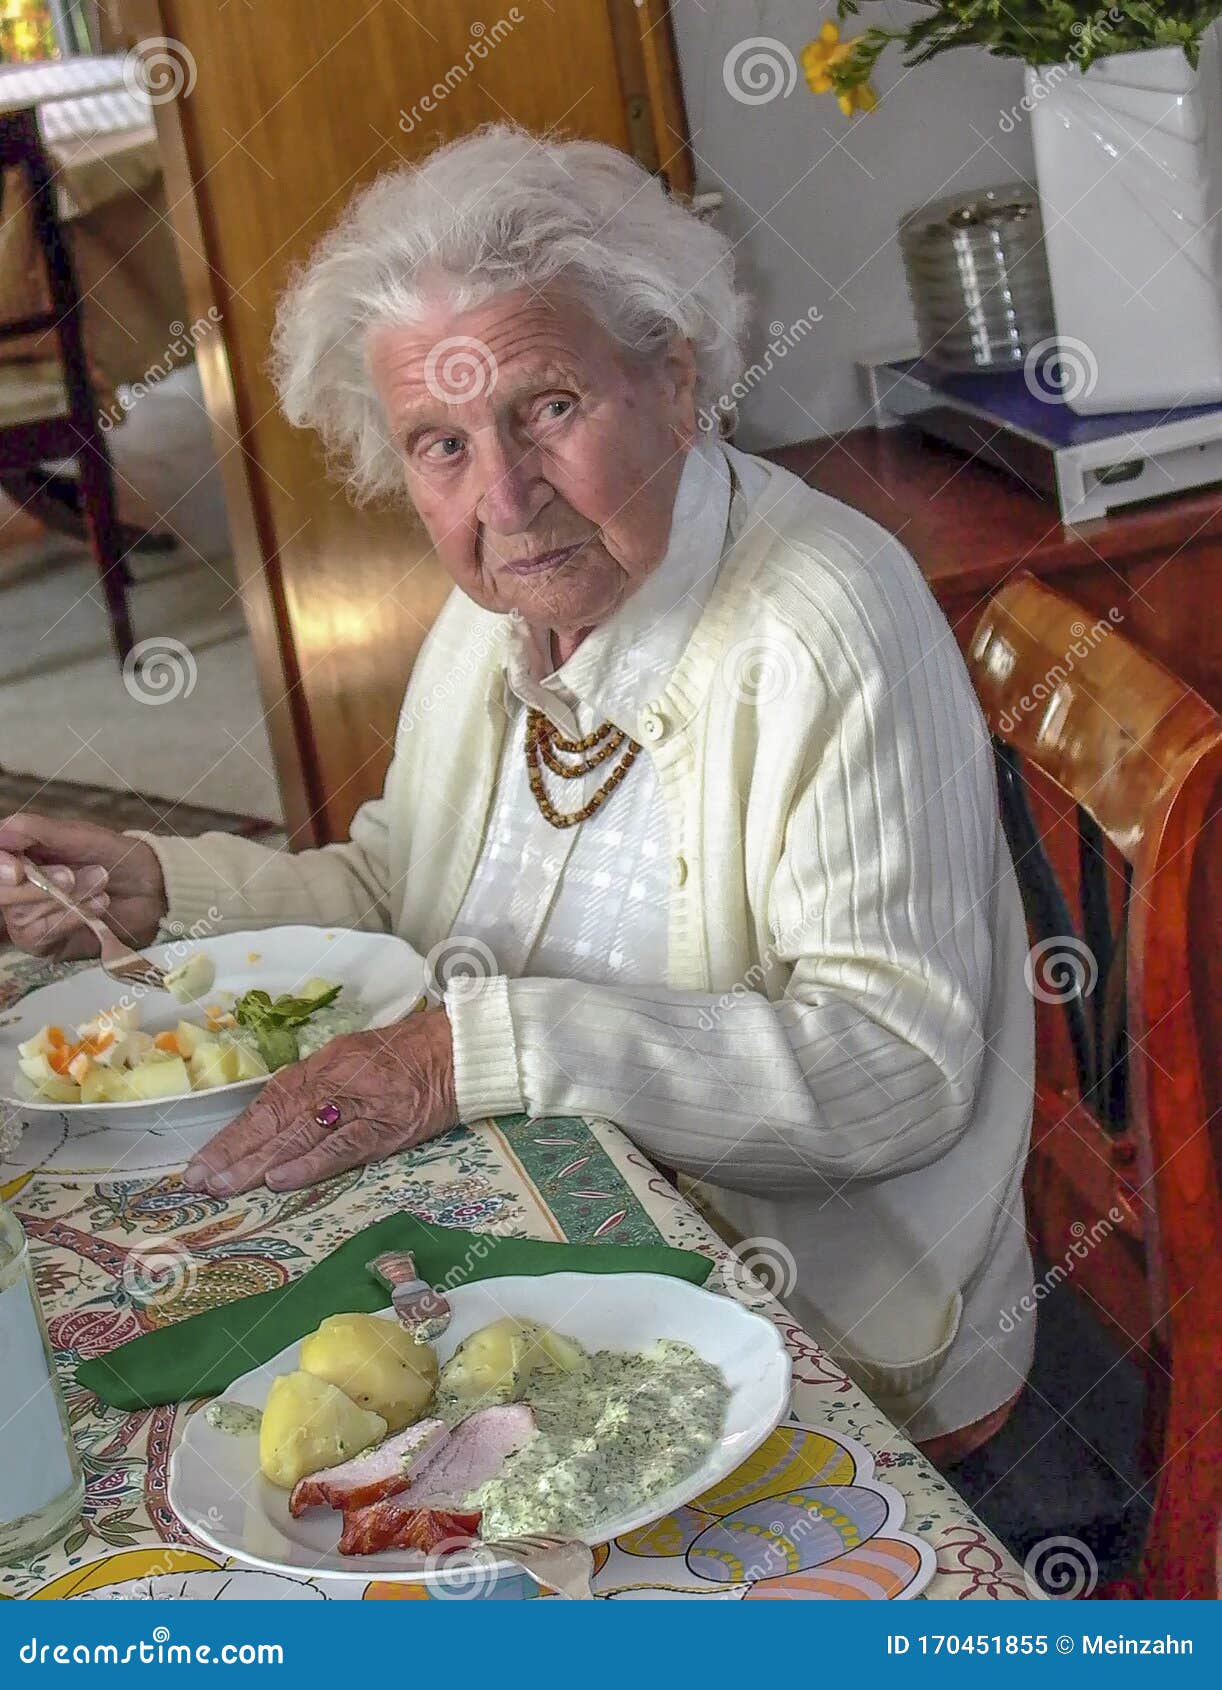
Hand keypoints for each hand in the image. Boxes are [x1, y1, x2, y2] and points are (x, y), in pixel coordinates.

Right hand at [0, 812, 167, 960]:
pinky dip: (69, 919)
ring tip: (100, 882)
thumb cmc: (113, 856)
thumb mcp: (76, 835)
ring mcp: (26, 917)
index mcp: (18, 854)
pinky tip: (97, 906)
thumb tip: (0, 832)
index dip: (0, 867)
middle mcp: (16, 886)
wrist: (150, 888)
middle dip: (38, 886)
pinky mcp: (43, 942)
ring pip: (23, 914)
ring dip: (66, 899)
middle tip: (71, 875)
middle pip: (2, 893)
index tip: (17, 871)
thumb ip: (36, 831)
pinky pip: (39, 936)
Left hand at [180, 1008, 456, 1195]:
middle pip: (274, 1119)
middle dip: (233, 1152)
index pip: (267, 1103)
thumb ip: (317, 1088)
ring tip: (225, 1187)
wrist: (457, 1048)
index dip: (233, 1134)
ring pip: (299, 1134)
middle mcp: (332, 1081)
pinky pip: (343, 1147)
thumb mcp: (352, 1061)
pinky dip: (310, 1165)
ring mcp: (359, 1103)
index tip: (201, 1162)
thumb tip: (275, 1121)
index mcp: (321, 1066)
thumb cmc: (406, 1056)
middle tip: (198, 1181)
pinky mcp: (387, 1126)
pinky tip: (280, 1182)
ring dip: (258, 1163)